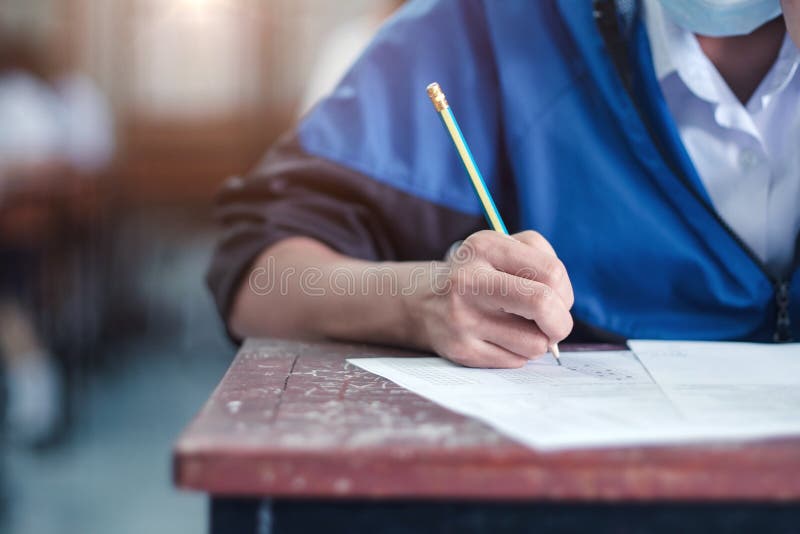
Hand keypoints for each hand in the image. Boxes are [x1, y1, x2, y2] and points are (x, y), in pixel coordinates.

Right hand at [411, 230, 573, 367]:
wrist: (424, 302)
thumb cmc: (480, 274)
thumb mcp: (504, 248)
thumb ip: (542, 264)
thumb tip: (563, 310)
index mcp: (485, 247)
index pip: (552, 272)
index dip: (565, 292)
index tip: (558, 298)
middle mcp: (468, 281)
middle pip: (542, 304)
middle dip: (561, 322)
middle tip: (555, 325)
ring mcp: (462, 318)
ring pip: (534, 343)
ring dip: (538, 341)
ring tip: (518, 329)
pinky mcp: (461, 350)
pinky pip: (515, 361)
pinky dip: (518, 353)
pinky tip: (499, 339)